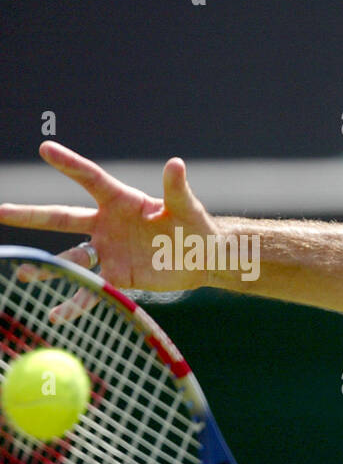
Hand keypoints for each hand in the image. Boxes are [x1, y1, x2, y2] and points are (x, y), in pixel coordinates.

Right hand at [0, 141, 217, 317]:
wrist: (202, 257)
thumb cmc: (195, 225)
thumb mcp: (186, 207)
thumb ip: (176, 188)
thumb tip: (176, 164)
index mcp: (121, 200)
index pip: (90, 178)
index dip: (69, 164)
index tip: (45, 148)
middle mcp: (107, 224)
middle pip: (62, 218)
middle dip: (30, 215)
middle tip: (0, 211)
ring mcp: (108, 250)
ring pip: (72, 258)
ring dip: (49, 267)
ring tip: (24, 273)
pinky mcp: (118, 276)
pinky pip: (92, 290)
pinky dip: (76, 302)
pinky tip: (56, 314)